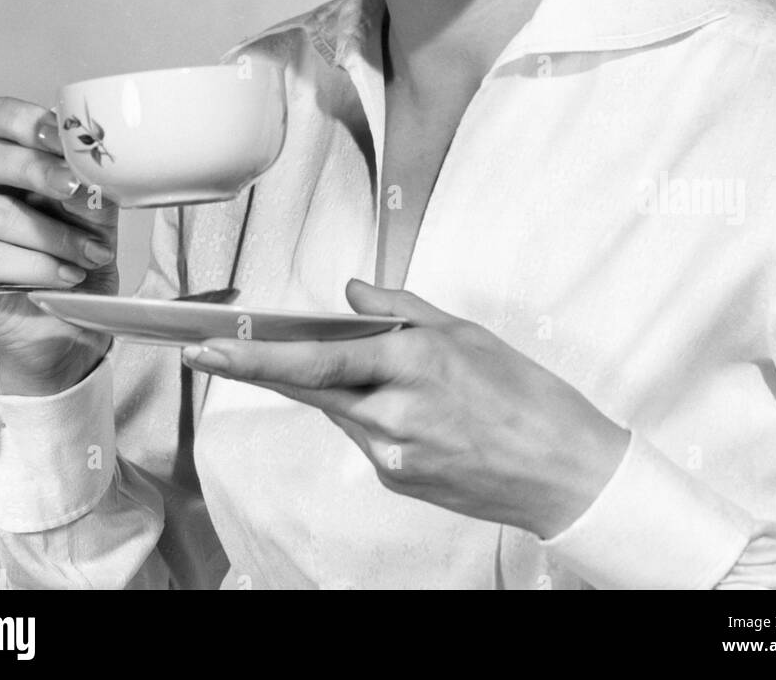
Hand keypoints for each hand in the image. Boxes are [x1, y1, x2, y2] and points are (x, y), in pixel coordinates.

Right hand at [0, 97, 120, 395]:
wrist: (68, 325)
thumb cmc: (77, 259)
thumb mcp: (95, 210)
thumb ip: (91, 180)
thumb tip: (96, 161)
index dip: (27, 121)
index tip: (65, 137)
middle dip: (41, 172)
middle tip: (80, 189)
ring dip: (53, 236)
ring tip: (88, 256)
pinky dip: (37, 266)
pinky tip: (65, 275)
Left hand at [183, 279, 629, 537]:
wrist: (564, 471)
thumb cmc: (527, 397)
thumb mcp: (466, 332)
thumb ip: (399, 310)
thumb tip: (352, 297)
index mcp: (414, 362)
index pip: (317, 358)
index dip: (256, 356)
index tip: (211, 348)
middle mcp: (394, 412)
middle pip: (309, 387)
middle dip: (257, 368)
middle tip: (212, 351)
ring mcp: (393, 453)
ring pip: (339, 409)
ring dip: (339, 386)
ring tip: (389, 373)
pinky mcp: (398, 478)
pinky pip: (366, 436)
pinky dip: (372, 412)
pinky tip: (414, 408)